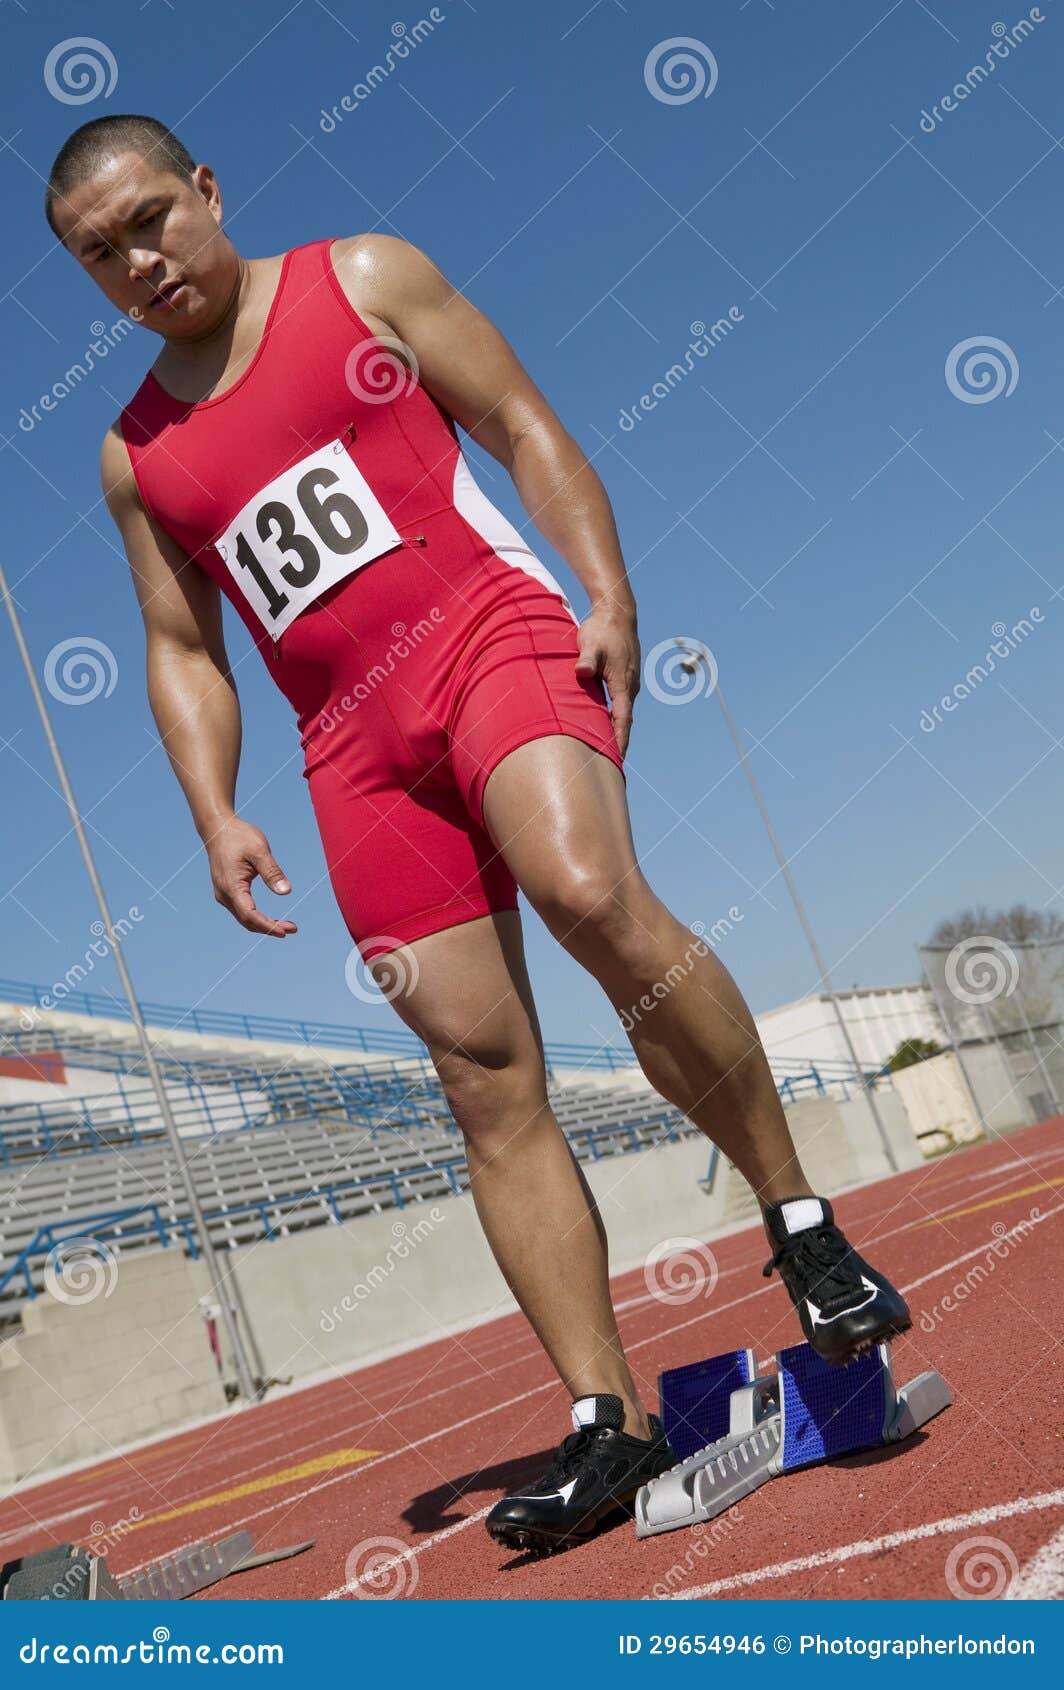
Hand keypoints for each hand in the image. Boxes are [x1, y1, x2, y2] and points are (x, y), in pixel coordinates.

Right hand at [206, 815, 297, 936]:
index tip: (284, 932)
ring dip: (264, 925)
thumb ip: (272, 872)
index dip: (267, 926)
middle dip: (269, 928)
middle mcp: (224, 894)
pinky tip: (270, 919)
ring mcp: (223, 894)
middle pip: (247, 921)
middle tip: (293, 929)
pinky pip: (242, 911)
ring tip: (286, 926)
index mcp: (231, 886)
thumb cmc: (239, 837)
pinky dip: (256, 918)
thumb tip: (286, 892)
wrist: (218, 829)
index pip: (250, 915)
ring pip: (244, 918)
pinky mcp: (226, 892)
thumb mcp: (259, 850)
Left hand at [575, 602, 640, 755]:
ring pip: (622, 714)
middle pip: (625, 722)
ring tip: (607, 754)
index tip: (617, 760)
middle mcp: (629, 687)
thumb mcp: (590, 644)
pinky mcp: (622, 679)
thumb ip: (585, 660)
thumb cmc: (602, 630)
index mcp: (623, 684)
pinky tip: (603, 729)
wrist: (617, 613)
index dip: (619, 740)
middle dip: (619, 744)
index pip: (623, 719)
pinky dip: (614, 720)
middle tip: (611, 768)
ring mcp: (628, 683)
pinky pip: (619, 706)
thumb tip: (581, 672)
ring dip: (616, 732)